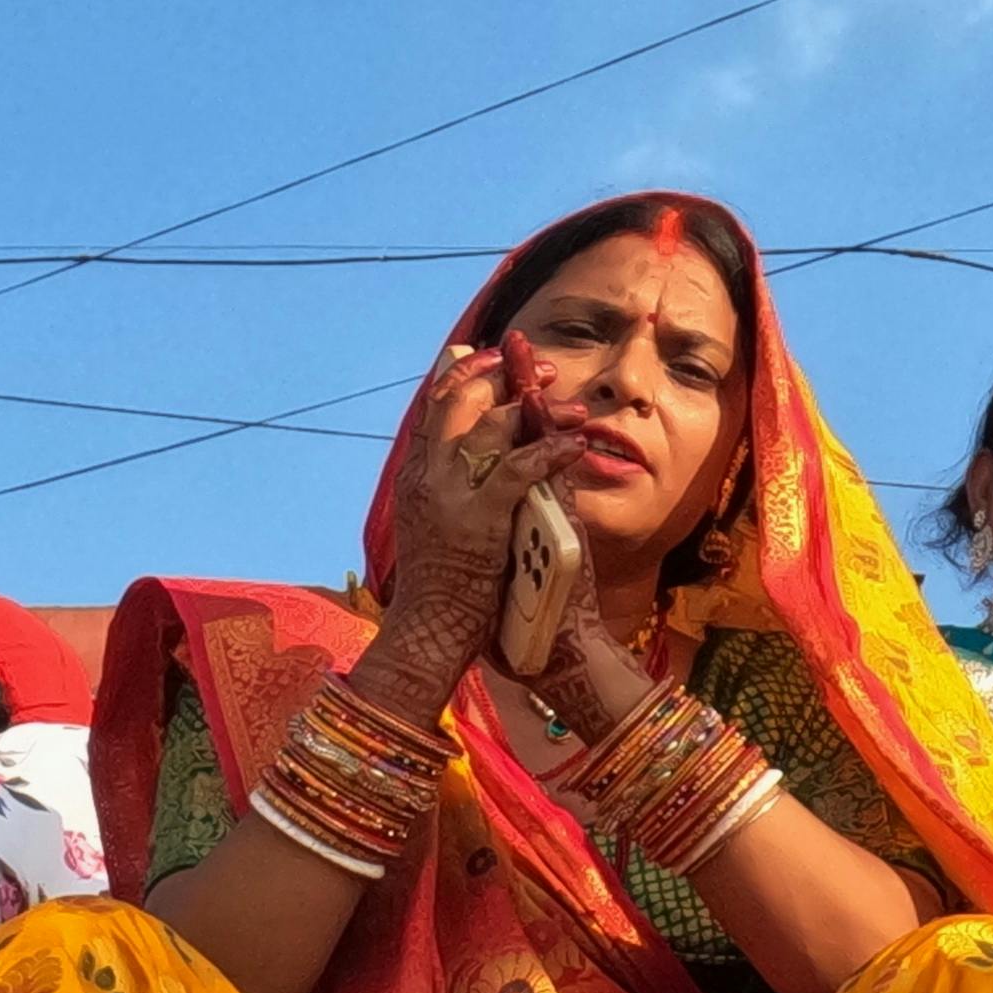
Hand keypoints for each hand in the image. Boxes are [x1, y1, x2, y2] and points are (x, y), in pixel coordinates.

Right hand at [363, 338, 541, 720]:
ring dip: (537, 410)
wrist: (430, 636)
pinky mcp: (480, 520)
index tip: (495, 356)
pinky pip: (518, 470)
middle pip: (458, 401)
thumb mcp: (436, 528)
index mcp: (416, 478)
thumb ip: (447, 491)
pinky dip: (549, 450)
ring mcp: (450, 497)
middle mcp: (427, 477)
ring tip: (574, 407)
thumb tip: (469, 462)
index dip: (465, 373)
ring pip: (488, 428)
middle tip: (542, 369)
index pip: (434, 407)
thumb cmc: (441, 591)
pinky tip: (576, 442)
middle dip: (501, 376)